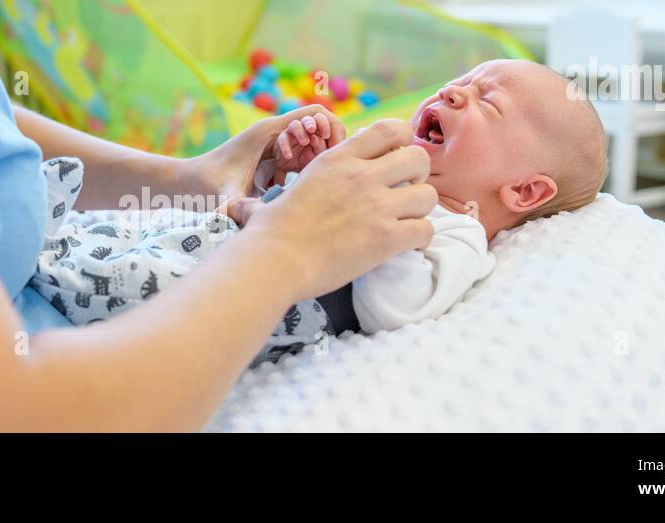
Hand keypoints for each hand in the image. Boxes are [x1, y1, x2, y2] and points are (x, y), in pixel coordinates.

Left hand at [175, 105, 345, 200]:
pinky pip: (300, 159)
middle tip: (325, 167)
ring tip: (313, 178)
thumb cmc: (203, 186)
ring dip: (318, 157)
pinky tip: (304, 187)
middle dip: (327, 144)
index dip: (330, 128)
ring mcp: (274, 147)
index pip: (313, 113)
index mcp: (267, 131)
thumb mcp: (224, 197)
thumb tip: (252, 222)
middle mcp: (273, 134)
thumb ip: (238, 207)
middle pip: (318, 126)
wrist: (185, 184)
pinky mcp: (272, 161)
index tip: (330, 153)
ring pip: (311, 143)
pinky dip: (308, 168)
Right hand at [234, 119, 438, 301]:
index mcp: (338, 158)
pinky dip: (421, 238)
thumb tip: (236, 206)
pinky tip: (405, 244)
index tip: (392, 162)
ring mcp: (377, 205)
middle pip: (419, 158)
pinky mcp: (386, 237)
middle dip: (417, 176)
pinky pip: (426, 229)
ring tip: (405, 221)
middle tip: (403, 193)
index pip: (391, 128)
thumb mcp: (284, 192)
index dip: (401, 143)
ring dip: (420, 209)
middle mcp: (362, 175)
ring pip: (428, 195)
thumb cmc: (268, 232)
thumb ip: (287, 190)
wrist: (273, 260)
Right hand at [272, 113, 343, 181]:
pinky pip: (283, 139)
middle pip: (317, 117)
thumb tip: (331, 147)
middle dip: (322, 124)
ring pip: (297, 124)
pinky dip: (285, 147)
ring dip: (302, 131)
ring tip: (305, 142)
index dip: (334, 131)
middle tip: (325, 135)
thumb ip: (327, 151)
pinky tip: (289, 156)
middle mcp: (309, 126)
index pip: (332, 122)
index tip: (334, 145)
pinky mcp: (282, 138)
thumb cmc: (309, 159)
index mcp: (323, 128)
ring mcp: (295, 131)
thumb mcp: (321, 157)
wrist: (288, 163)